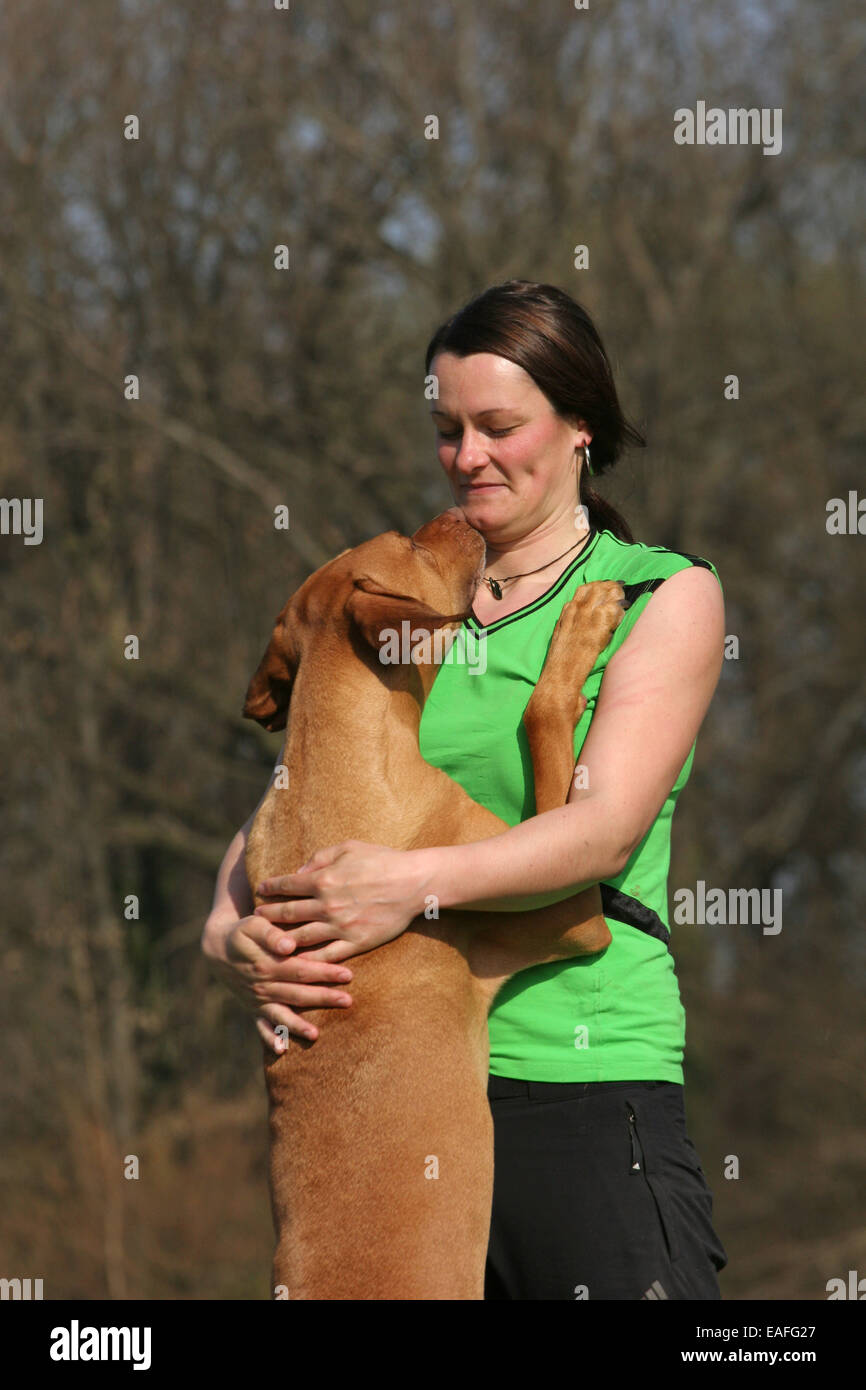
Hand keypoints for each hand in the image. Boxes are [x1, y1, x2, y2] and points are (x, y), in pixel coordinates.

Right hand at [202, 910, 355, 1052]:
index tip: (348, 974)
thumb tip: (288, 946)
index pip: (301, 969)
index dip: (324, 972)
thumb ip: (271, 934)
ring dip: (298, 1025)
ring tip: (316, 1035)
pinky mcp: (253, 1009)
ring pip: (281, 1014)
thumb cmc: (243, 932)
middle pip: (297, 994)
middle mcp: (263, 985)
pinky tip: (282, 1050)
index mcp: (267, 964)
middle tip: (349, 1001)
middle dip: (324, 998)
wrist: (219, 949)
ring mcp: (258, 1000)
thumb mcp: (253, 925)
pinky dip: (270, 1038)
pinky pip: (261, 1026)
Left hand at [254, 840, 432, 963]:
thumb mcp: (349, 847)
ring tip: (268, 944)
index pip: (287, 885)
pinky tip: (296, 963)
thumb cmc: (382, 860)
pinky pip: (326, 956)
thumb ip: (320, 858)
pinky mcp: (355, 943)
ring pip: (301, 938)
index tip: (259, 890)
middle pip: (288, 914)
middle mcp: (327, 905)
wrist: (414, 883)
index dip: (270, 888)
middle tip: (254, 920)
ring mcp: (340, 927)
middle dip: (268, 917)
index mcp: (324, 880)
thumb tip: (298, 873)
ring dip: (281, 941)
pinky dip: (308, 961)